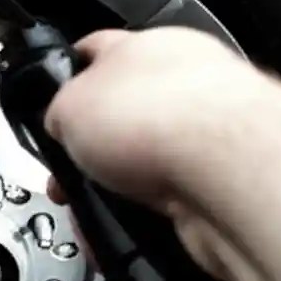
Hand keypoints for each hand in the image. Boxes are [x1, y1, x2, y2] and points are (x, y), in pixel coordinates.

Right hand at [43, 26, 264, 280]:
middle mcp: (190, 88)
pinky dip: (145, 228)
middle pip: (125, 121)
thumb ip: (60, 110)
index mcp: (152, 47)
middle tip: (69, 176)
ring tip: (96, 215)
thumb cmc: (165, 116)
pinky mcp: (225, 192)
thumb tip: (61, 126)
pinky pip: (169, 213)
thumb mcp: (68, 103)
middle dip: (92, 155)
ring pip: (146, 174)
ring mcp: (212, 141)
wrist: (228, 173)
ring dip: (117, 197)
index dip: (68, 79)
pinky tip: (131, 233)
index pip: (98, 53)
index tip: (52, 104)